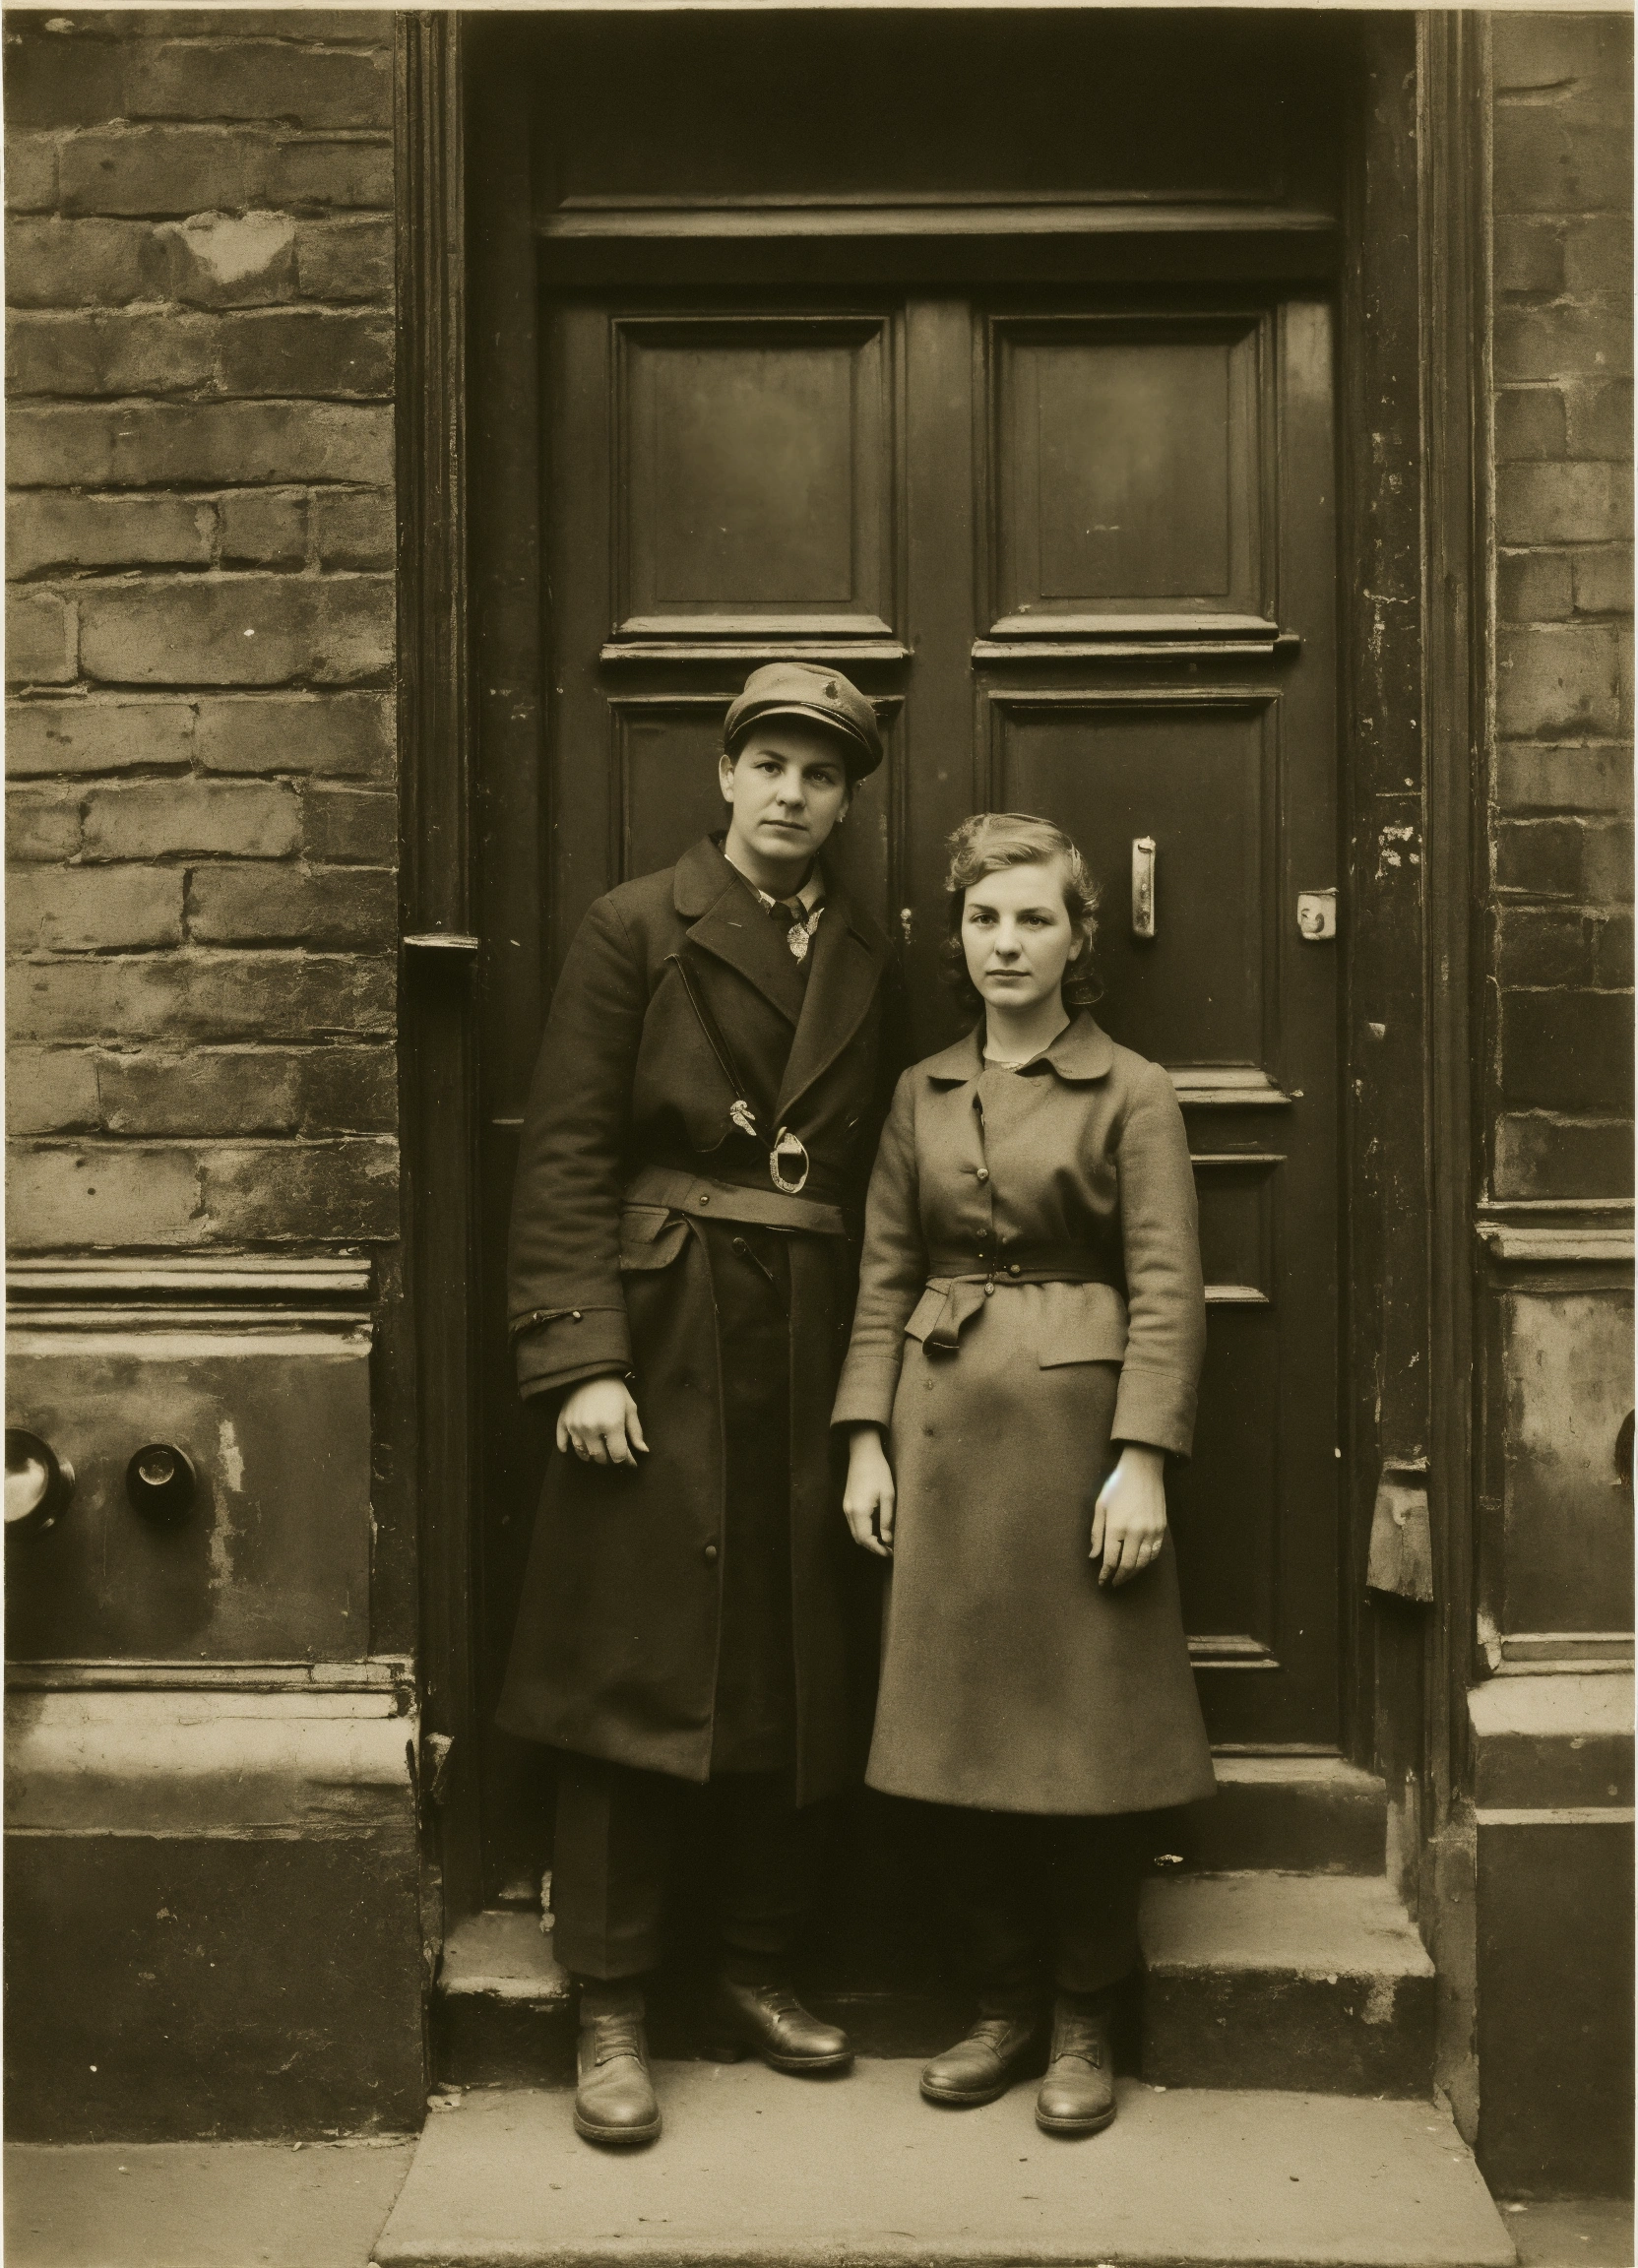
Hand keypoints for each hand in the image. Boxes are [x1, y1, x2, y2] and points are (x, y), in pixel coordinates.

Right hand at [557, 1376, 647, 1468]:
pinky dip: (567, 1448)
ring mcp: (575, 1426)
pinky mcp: (564, 1421)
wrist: (593, 1371)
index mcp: (611, 1425)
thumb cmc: (615, 1389)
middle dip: (609, 1459)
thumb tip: (643, 1451)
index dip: (626, 1460)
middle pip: (600, 1457)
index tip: (630, 1461)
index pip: (618, 1455)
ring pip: (582, 1453)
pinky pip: (562, 1441)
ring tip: (598, 1450)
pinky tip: (571, 1450)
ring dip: (591, 1455)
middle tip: (613, 1454)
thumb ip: (636, 1432)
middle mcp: (591, 1428)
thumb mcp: (630, 1408)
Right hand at [842, 1426, 894, 1557]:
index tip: (892, 1553)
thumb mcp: (888, 1496)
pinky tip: (876, 1529)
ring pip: (855, 1532)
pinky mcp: (847, 1502)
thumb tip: (887, 1540)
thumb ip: (887, 1520)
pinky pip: (854, 1524)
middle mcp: (849, 1511)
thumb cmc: (879, 1472)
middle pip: (858, 1539)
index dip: (878, 1549)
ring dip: (868, 1540)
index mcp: (859, 1511)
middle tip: (890, 1550)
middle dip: (873, 1547)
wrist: (863, 1453)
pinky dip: (864, 1531)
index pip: (866, 1539)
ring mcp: (846, 1507)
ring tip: (885, 1541)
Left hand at [1091, 1444, 1166, 1586]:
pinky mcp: (1161, 1528)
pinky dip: (1147, 1562)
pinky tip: (1139, 1564)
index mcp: (1117, 1527)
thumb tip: (1093, 1557)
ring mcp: (1151, 1531)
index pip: (1111, 1560)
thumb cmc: (1117, 1486)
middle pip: (1128, 1565)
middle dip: (1120, 1578)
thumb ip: (1096, 1534)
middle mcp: (1135, 1532)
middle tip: (1114, 1583)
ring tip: (1125, 1577)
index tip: (1102, 1582)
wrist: (1143, 1470)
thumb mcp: (1100, 1507)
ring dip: (1134, 1573)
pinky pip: (1155, 1553)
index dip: (1105, 1574)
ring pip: (1143, 1562)